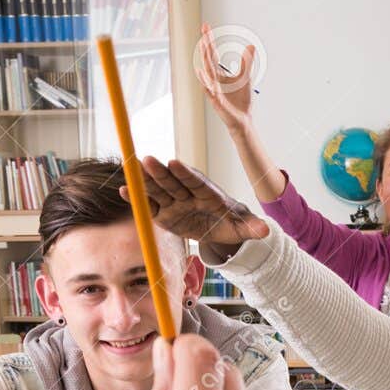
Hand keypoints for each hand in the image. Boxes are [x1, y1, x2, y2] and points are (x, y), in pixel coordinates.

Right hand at [124, 157, 268, 259]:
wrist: (220, 227)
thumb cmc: (232, 222)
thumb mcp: (243, 227)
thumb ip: (252, 227)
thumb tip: (266, 231)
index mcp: (208, 193)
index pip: (196, 182)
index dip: (185, 173)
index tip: (175, 162)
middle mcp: (188, 193)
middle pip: (173, 181)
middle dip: (160, 171)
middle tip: (146, 159)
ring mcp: (174, 202)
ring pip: (158, 190)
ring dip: (144, 181)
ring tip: (129, 169)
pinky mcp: (163, 212)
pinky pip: (148, 205)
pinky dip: (136, 199)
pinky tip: (123, 191)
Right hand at [196, 23, 255, 134]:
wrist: (243, 119)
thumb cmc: (241, 100)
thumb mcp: (245, 77)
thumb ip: (246, 61)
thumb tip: (251, 45)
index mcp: (219, 74)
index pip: (212, 55)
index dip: (209, 41)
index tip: (206, 27)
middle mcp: (214, 81)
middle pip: (209, 61)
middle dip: (206, 46)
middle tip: (204, 32)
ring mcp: (215, 92)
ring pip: (208, 75)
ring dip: (205, 60)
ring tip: (204, 50)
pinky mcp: (218, 103)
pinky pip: (212, 94)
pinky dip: (208, 86)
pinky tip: (205, 79)